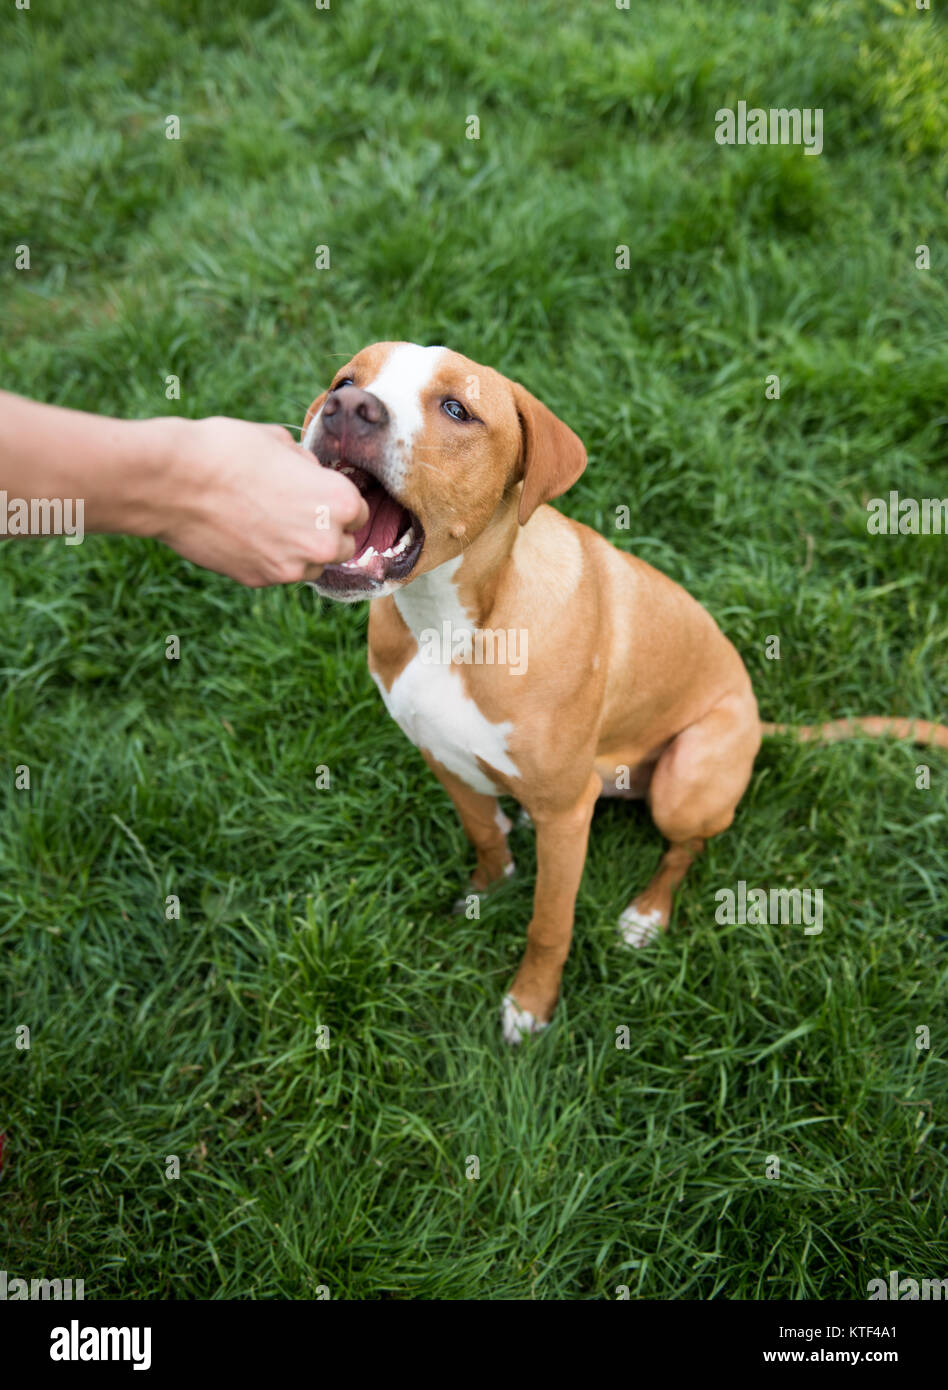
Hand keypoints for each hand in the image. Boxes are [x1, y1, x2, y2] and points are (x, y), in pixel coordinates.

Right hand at [153, 416, 368, 586]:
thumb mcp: (280, 442)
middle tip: (294, 511)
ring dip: (301, 549)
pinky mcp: (261, 580)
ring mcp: (292, 566)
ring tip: (268, 522)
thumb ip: (308, 467)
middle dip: (326, 530)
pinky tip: (245, 533)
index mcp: (340, 502)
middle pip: (342, 546)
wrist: (173, 482)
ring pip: (312, 565)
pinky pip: (278, 571)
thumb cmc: (227, 450)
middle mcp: (325, 542)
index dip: (338, 501)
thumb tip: (312, 474)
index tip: (318, 495)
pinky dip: (269, 558)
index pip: (360, 513)